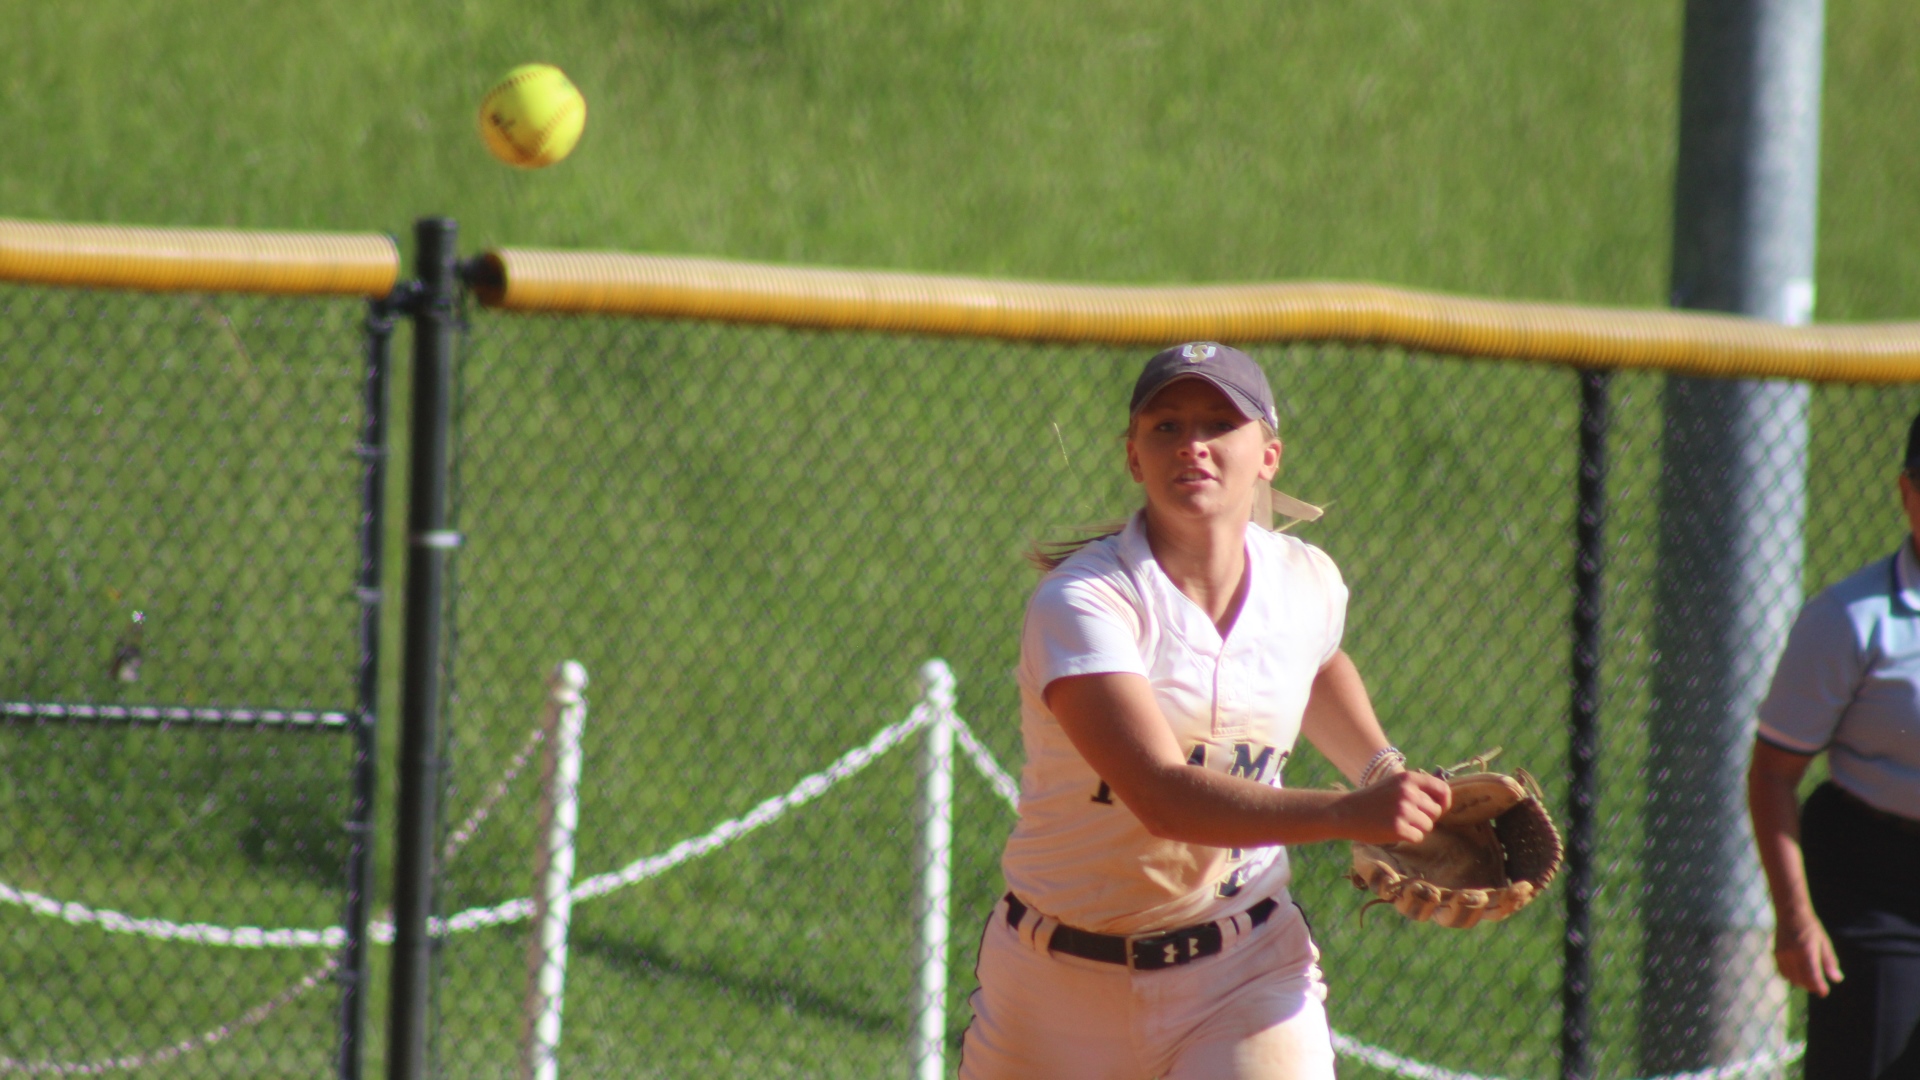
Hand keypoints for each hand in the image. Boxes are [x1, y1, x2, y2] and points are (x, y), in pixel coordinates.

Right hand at [1337, 770, 1451, 844]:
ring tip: (1398, 823)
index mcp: (1409, 778)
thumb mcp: (1394, 784)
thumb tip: (1444, 802)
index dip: (1444, 801)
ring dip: (1417, 828)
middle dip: (1426, 817)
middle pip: (1436, 812)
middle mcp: (1408, 792)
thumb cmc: (1373, 799)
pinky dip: (1408, 837)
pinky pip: (1417, 837)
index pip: (1443, 789)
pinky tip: (1393, 830)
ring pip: (1428, 826)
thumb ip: (1417, 789)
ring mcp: (1403, 810)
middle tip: (1407, 817)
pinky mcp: (1398, 828)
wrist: (1346, 811)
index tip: (1438, 808)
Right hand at [1774, 916, 1843, 996]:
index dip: (1819, 987)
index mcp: (1806, 951)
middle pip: (1802, 979)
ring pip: (1791, 978)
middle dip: (1811, 986)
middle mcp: (1792, 954)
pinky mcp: (1775, 954)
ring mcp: (1782, 954)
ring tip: (1809, 982)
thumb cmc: (1811, 927)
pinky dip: (1790, 977)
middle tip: (1819, 987)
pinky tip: (1797, 974)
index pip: (1812, 975)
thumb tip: (1837, 979)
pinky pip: (1783, 973)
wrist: (1790, 913)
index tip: (1824, 993)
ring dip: (1801, 983)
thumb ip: (1829, 962)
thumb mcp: (1824, 943)